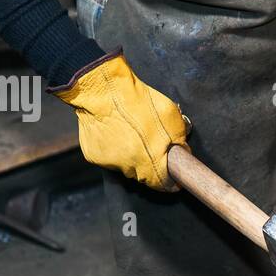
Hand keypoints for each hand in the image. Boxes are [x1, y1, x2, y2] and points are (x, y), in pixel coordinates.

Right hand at [52, 50, 187, 190]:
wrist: (105, 90)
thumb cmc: (140, 102)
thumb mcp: (172, 117)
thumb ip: (179, 139)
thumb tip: (182, 152)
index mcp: (152, 162)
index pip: (163, 184)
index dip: (170, 182)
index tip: (174, 180)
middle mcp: (130, 167)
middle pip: (144, 176)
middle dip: (151, 168)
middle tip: (152, 149)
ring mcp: (110, 163)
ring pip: (125, 167)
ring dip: (131, 158)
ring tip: (132, 136)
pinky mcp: (94, 156)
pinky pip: (108, 158)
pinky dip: (113, 150)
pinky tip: (115, 133)